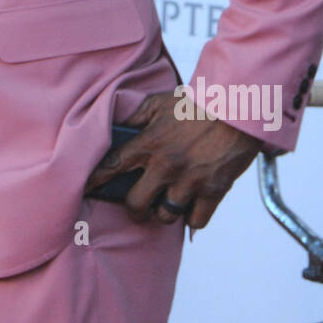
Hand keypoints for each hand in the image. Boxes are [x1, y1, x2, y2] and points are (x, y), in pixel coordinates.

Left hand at [83, 90, 261, 231]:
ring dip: (163, 213)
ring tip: (167, 204)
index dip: (94, 181)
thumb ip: (137, 116)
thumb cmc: (198, 102)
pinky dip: (192, 218)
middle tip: (139, 204)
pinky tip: (192, 208)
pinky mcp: (214, 191)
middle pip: (136, 203)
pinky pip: (196, 220)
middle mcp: (166, 165)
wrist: (239, 106)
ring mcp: (190, 181)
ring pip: (165, 216)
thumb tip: (118, 128)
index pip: (112, 166)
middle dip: (134, 207)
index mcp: (149, 143)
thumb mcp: (160, 102)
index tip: (84, 189)